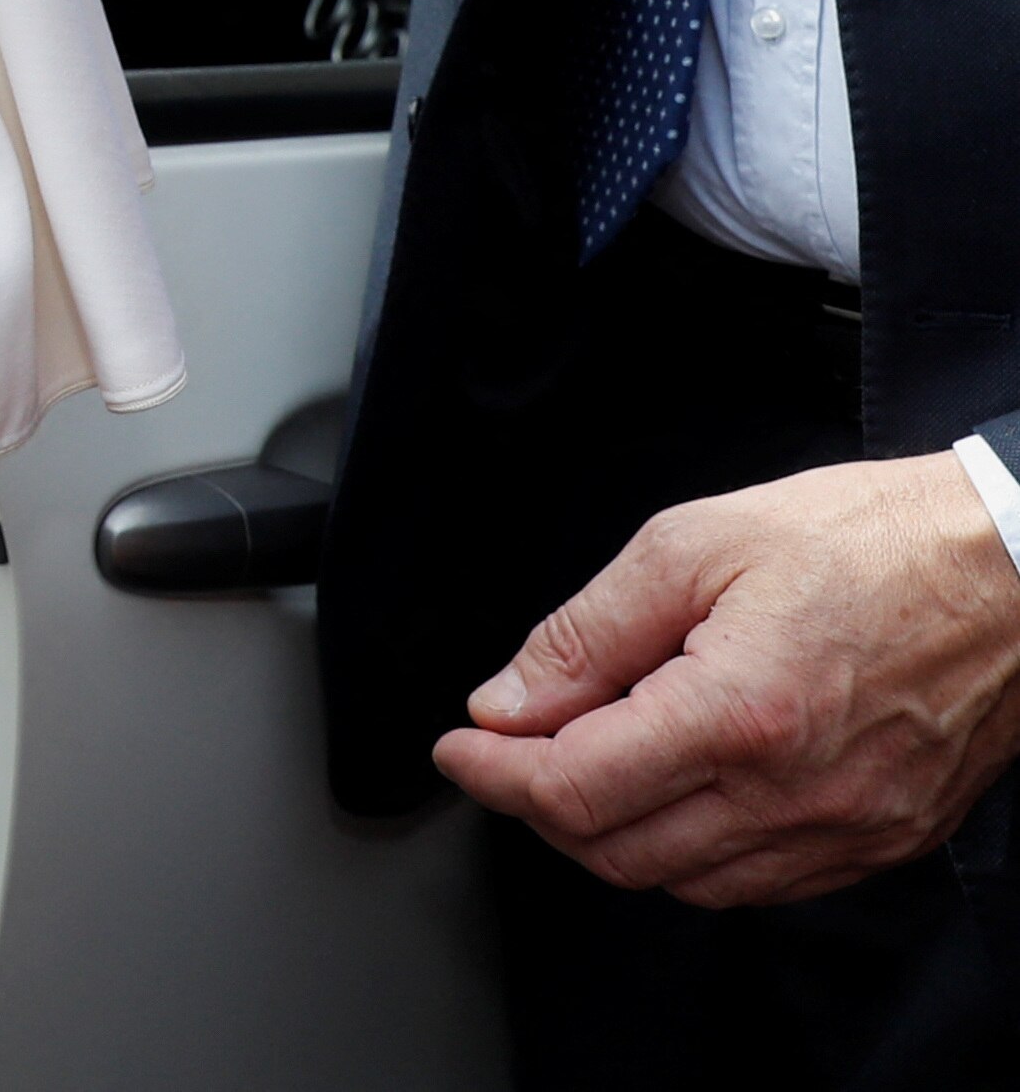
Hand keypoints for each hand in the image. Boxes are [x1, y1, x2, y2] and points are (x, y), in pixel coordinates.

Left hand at [430, 453, 1019, 905]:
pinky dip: (693, 852)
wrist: (1009, 570)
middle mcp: (794, 793)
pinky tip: (675, 792)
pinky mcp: (881, 842)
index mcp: (739, 713)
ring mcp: (845, 830)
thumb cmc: (870, 541)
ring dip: (612, 834)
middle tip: (509, 751)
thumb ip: (585, 634)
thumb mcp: (693, 545)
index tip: (459, 747)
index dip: (493, 773)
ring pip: (683, 881)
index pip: (573, 788)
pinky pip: (758, 884)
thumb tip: (506, 700)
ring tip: (586, 762)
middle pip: (616, 850)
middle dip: (540, 806)